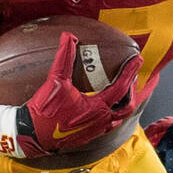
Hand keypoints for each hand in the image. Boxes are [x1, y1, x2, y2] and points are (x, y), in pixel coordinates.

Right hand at [15, 33, 142, 157]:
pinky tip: (108, 108)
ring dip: (126, 104)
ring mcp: (96, 130)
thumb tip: (68, 36)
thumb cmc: (45, 110)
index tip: (138, 59)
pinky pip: (109, 125)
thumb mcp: (55, 80)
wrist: (33, 135)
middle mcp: (101, 120)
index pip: (121, 87)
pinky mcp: (89, 136)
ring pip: (120, 117)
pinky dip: (115, 114)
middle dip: (136, 91)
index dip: (131, 71)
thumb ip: (64, 57)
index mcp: (97, 107)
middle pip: (128, 106)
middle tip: (137, 78)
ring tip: (127, 93)